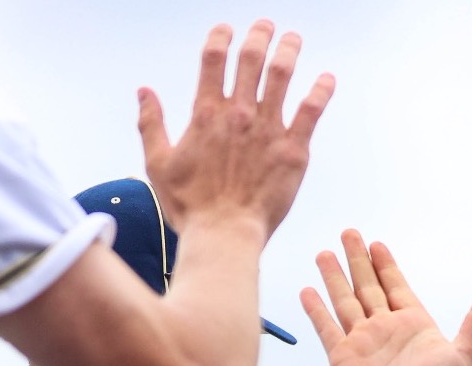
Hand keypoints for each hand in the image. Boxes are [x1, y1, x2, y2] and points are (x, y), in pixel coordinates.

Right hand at [138, 20, 333, 242]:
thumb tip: (144, 91)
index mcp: (206, 114)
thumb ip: (151, 123)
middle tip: (266, 25)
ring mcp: (268, 129)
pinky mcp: (293, 149)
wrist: (225, 234)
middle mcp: (239, 114)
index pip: (213, 59)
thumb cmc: (191, 206)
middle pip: (251, 59)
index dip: (220, 37)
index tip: (226, 29)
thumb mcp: (159, 163)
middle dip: (260, 35)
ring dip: (289, 51)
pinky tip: (327, 78)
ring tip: (293, 39)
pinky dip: (321, 90)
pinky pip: (312, 111)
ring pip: (282, 76)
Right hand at [301, 230, 471, 365]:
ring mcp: (362, 342)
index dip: (386, 264)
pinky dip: (316, 307)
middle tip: (349, 232)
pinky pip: (326, 325)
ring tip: (324, 252)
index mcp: (414, 325)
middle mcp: (385, 329)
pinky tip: (308, 290)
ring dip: (334, 276)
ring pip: (344, 299)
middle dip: (358, 259)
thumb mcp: (466, 352)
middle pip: (368, 285)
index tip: (377, 244)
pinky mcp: (341, 356)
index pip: (396, 285)